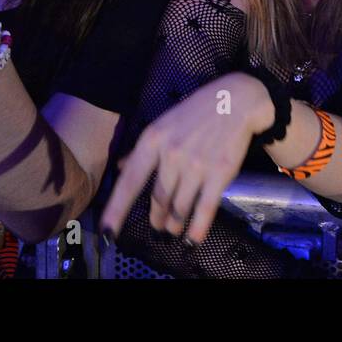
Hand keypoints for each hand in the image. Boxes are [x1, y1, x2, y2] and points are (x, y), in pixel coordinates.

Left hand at [100, 72, 272, 242]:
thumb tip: (121, 167)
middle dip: (156, 218)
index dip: (115, 210)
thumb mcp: (163, 124)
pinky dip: (197, 229)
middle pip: (158, 199)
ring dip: (174, 225)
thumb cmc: (196, 112)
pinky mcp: (219, 173)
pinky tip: (192, 240)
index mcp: (153, 140)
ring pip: (179, 207)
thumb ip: (143, 149)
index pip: (129, 182)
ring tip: (173, 231)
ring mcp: (195, 165)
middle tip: (157, 228)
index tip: (106, 233)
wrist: (235, 101)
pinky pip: (204, 209)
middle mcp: (171, 154)